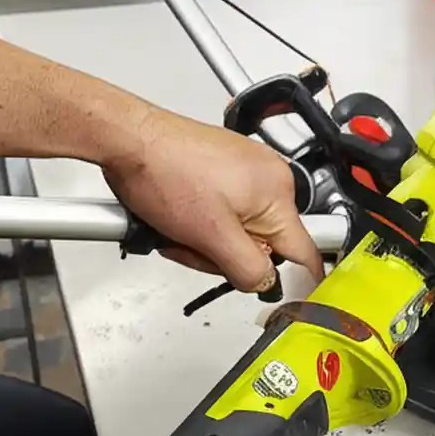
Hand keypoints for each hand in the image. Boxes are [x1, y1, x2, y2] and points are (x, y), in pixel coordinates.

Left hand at [103, 107, 324, 291]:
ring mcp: (247, 170)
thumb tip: (267, 284)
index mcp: (277, 192)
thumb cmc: (163, 173)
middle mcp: (270, 177)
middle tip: (194, 246)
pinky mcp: (226, 168)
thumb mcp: (210, 236)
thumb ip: (248, 269)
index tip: (283, 296)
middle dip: (227, 256)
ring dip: (208, 241)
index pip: (306, 251)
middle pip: (265, 244)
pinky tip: (179, 215)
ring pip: (241, 231)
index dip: (296, 280)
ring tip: (179, 228)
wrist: (129, 139)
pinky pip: (226, 212)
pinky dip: (203, 222)